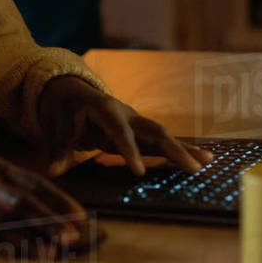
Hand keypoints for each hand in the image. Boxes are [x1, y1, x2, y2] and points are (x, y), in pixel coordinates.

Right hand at [0, 155, 93, 257]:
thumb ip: (18, 186)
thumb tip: (56, 211)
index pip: (34, 183)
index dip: (59, 201)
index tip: (80, 218)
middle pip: (21, 203)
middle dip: (49, 222)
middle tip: (71, 238)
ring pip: (2, 223)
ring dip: (29, 240)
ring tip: (51, 253)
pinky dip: (1, 249)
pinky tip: (18, 257)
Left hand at [38, 76, 212, 175]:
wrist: (70, 90)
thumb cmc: (63, 108)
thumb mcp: (56, 126)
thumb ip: (58, 148)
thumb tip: (52, 170)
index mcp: (103, 108)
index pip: (118, 130)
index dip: (128, 150)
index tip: (138, 172)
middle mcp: (126, 112)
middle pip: (153, 130)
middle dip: (173, 149)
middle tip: (193, 168)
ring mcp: (136, 121)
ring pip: (164, 135)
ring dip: (185, 149)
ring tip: (208, 162)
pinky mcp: (140, 131)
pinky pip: (162, 141)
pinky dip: (182, 149)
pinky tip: (202, 158)